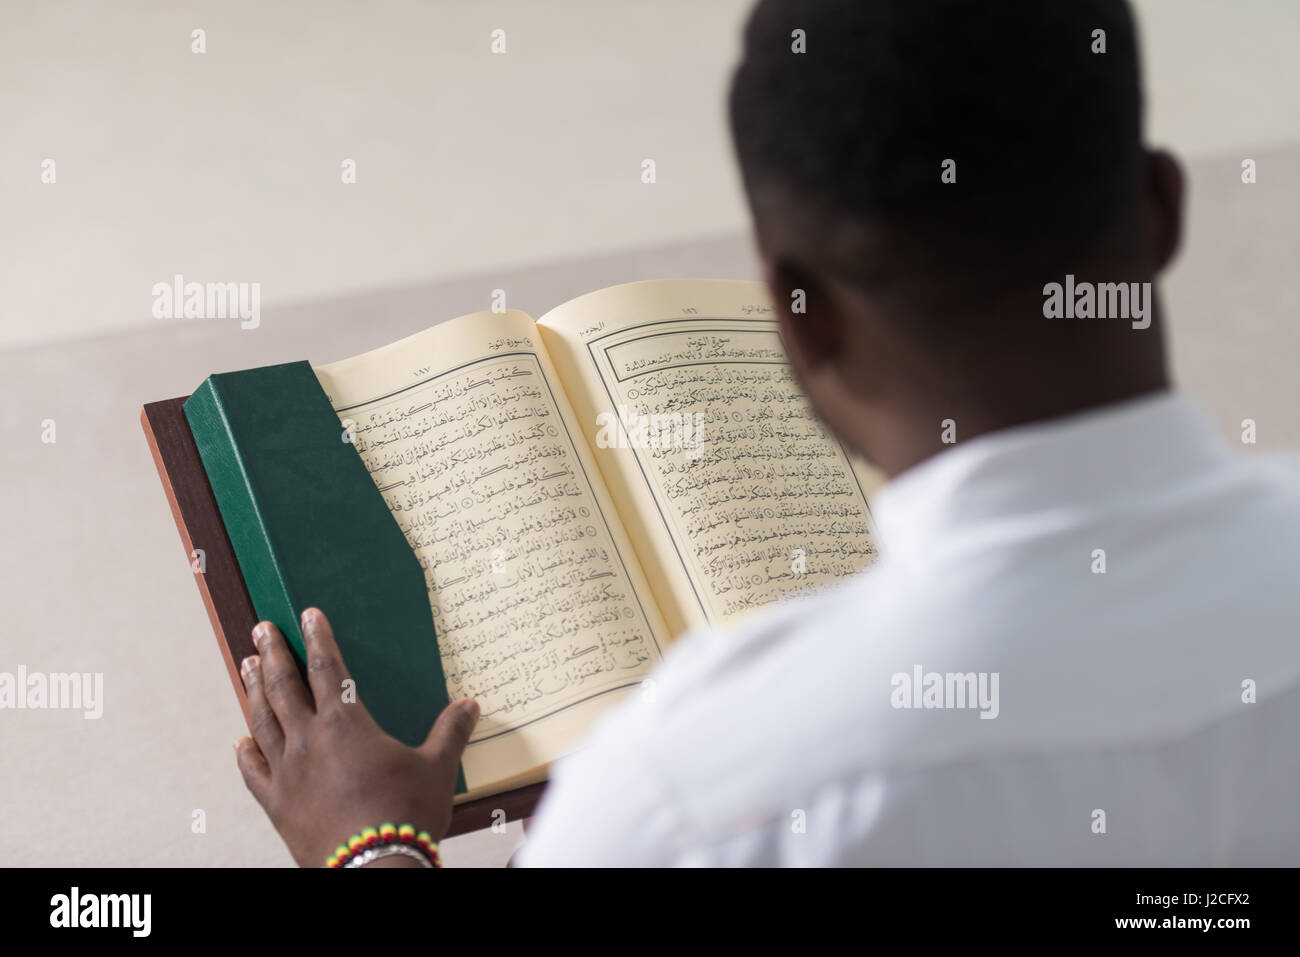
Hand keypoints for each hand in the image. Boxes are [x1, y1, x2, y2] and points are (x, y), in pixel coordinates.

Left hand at [233, 607, 478, 867]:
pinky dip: (246, 754)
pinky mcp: (278, 806)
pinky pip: (254, 773)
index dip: (318, 638)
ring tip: (246, 667)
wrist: (373, 867)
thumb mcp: (437, 768)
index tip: (307, 615)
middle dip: (272, 654)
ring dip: (253, 691)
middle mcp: (309, 741)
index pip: (326, 667)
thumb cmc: (407, 814)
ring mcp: (287, 773)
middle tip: (260, 629)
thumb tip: (470, 705)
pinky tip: (240, 741)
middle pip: (283, 687)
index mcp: (346, 724)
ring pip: (262, 722)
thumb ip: (451, 732)